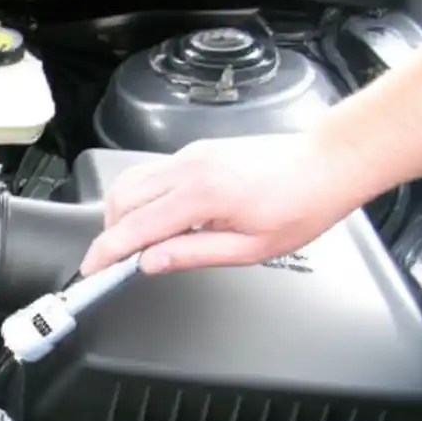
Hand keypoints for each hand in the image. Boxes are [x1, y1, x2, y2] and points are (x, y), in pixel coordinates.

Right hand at [79, 134, 363, 275]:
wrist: (329, 161)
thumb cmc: (303, 204)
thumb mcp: (252, 248)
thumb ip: (192, 254)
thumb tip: (150, 264)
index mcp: (202, 196)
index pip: (133, 228)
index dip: (106, 253)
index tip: (92, 270)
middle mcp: (189, 168)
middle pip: (120, 200)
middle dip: (110, 233)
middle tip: (119, 261)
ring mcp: (190, 154)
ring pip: (130, 183)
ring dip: (123, 213)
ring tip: (139, 242)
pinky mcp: (196, 150)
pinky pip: (151, 173)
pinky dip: (142, 198)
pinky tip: (161, 218)